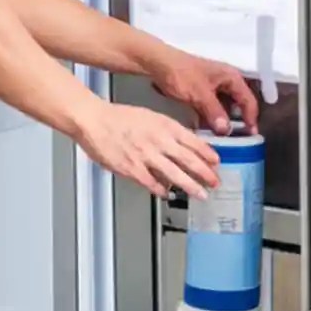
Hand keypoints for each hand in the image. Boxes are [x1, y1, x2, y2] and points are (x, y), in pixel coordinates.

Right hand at [74, 101, 219, 199]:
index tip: (216, 163)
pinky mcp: (132, 168)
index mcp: (165, 126)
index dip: (207, 154)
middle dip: (205, 173)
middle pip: (189, 160)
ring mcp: (146, 156)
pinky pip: (152, 183)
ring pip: (175, 174)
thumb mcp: (150, 117)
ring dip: (191, 186)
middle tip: (215, 182)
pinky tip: (167, 193)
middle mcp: (159, 141)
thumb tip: (183, 146)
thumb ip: (168, 132)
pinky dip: (161, 190)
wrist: (94, 120)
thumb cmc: (119, 118)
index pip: (193, 141)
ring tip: (201, 194)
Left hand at [146, 49, 260, 134]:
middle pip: (238, 105)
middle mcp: (226, 82)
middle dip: (237, 122)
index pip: (248, 101)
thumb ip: (215, 113)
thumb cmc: (181, 74)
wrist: (156, 63)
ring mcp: (213, 87)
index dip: (251, 119)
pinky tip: (207, 131)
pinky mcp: (201, 92)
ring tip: (222, 139)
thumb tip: (226, 131)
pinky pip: (211, 108)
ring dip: (222, 122)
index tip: (251, 137)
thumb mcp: (200, 95)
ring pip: (224, 108)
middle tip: (237, 141)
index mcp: (231, 78)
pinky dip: (211, 119)